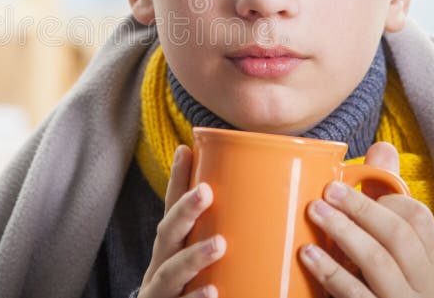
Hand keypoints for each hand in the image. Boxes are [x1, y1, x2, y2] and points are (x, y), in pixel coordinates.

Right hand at [138, 145, 226, 297]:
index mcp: (171, 246)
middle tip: (205, 191)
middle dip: (184, 211)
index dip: (176, 179)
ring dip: (193, 256)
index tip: (186, 149)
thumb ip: (221, 233)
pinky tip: (213, 292)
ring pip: (170, 270)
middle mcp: (162, 263)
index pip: (171, 207)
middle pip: (166, 233)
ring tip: (219, 244)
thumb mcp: (203, 259)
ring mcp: (161, 290)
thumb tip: (272, 207)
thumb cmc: (192, 287)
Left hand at [299, 142, 433, 297]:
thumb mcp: (384, 242)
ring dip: (344, 232)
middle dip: (361, 208)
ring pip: (379, 263)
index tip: (351, 186)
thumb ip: (382, 197)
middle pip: (399, 237)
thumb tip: (382, 147)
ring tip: (314, 212)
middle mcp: (423, 283)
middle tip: (327, 191)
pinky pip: (356, 294)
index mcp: (429, 258)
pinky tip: (308, 254)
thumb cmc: (375, 278)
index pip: (420, 218)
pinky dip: (331, 271)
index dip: (387, 198)